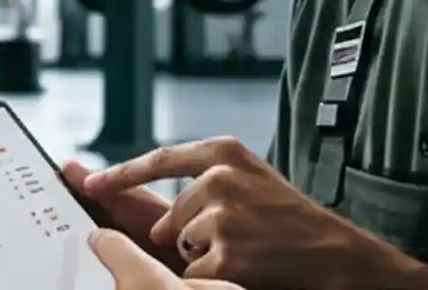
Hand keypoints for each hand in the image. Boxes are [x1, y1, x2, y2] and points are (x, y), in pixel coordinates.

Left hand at [84, 138, 427, 289]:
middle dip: (185, 235)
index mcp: (224, 151)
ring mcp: (221, 215)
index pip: (158, 160)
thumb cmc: (294, 220)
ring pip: (181, 244)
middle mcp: (219, 177)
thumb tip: (150, 221)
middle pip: (170, 215)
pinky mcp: (225, 252)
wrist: (338, 254)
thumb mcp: (251, 184)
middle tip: (237, 237)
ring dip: (204, 255)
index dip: (120, 174)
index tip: (89, 182)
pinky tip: (247, 266)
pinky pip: (195, 272)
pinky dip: (214, 277)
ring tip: (250, 248)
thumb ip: (202, 191)